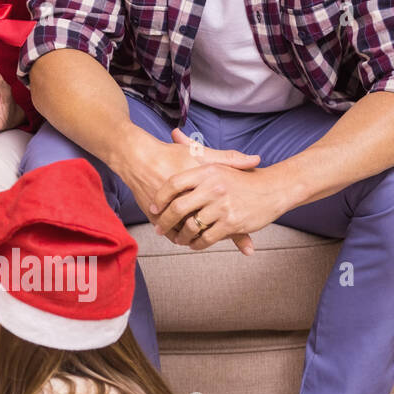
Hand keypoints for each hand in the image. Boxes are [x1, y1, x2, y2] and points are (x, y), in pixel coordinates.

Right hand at [116, 130, 260, 252]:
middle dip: (217, 234)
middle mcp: (185, 198)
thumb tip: (256, 160)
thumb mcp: (200, 154)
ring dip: (195, 237)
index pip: (223, 210)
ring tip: (204, 238)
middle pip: (206, 223)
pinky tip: (183, 235)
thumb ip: (228, 159)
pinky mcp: (154, 213)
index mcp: (200, 185)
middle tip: (226, 238)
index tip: (246, 239)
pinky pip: (170, 230)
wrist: (137, 157)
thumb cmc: (170, 154)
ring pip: (187, 230)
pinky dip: (177, 234)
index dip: (235, 226)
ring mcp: (169, 208)